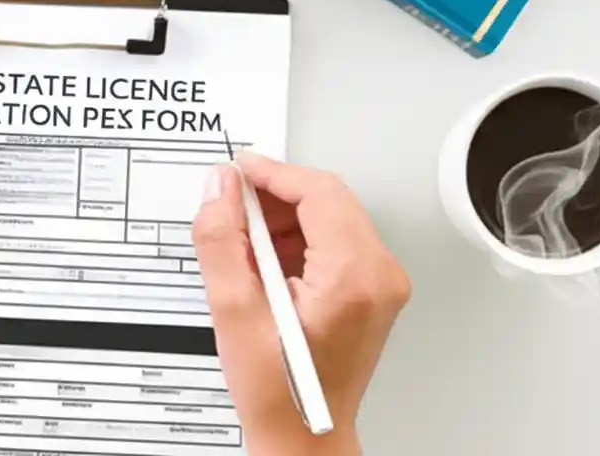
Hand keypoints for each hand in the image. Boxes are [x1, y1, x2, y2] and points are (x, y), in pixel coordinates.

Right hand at [193, 153, 410, 455]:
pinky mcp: (370, 289)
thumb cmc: (279, 394)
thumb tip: (220, 190)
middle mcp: (379, 275)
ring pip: (329, 217)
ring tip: (243, 247)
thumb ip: (221, 240)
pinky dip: (294, 240)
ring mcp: (380, 283)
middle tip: (232, 206)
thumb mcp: (234, 311)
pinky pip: (332, 241)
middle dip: (274, 197)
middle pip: (327, 200)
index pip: (318, 192)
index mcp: (354, 277)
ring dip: (282, 220)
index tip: (239, 171)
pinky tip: (263, 263)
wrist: (304, 437)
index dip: (272, 173)